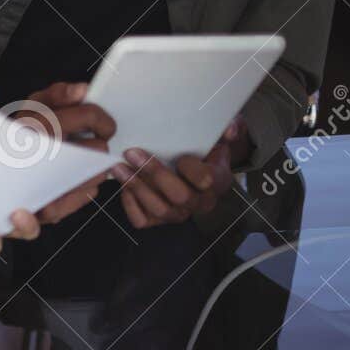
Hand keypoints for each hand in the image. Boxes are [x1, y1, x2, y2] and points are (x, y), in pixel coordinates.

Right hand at [16, 82, 117, 226]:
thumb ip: (57, 94)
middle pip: (98, 148)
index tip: (102, 125)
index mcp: (38, 126)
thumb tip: (81, 90)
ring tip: (73, 162)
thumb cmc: (17, 138)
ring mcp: (47, 186)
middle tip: (82, 144)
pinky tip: (69, 179)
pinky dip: (84, 186)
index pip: (89, 116)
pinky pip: (89, 193)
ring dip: (91, 167)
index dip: (102, 120)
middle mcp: (42, 156)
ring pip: (97, 174)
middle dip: (95, 144)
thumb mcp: (32, 107)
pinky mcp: (52, 210)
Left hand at [113, 118, 241, 228]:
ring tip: (119, 167)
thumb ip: (228, 129)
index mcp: (218, 181)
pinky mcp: (158, 221)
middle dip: (154, 174)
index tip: (179, 155)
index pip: (206, 180)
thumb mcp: (219, 135)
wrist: (195, 168)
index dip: (191, 169)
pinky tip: (124, 185)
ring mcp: (179, 213)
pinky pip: (142, 220)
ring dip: (137, 187)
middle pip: (180, 196)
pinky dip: (130, 204)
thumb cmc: (204, 149)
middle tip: (132, 153)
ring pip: (159, 209)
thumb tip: (229, 130)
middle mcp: (200, 202)